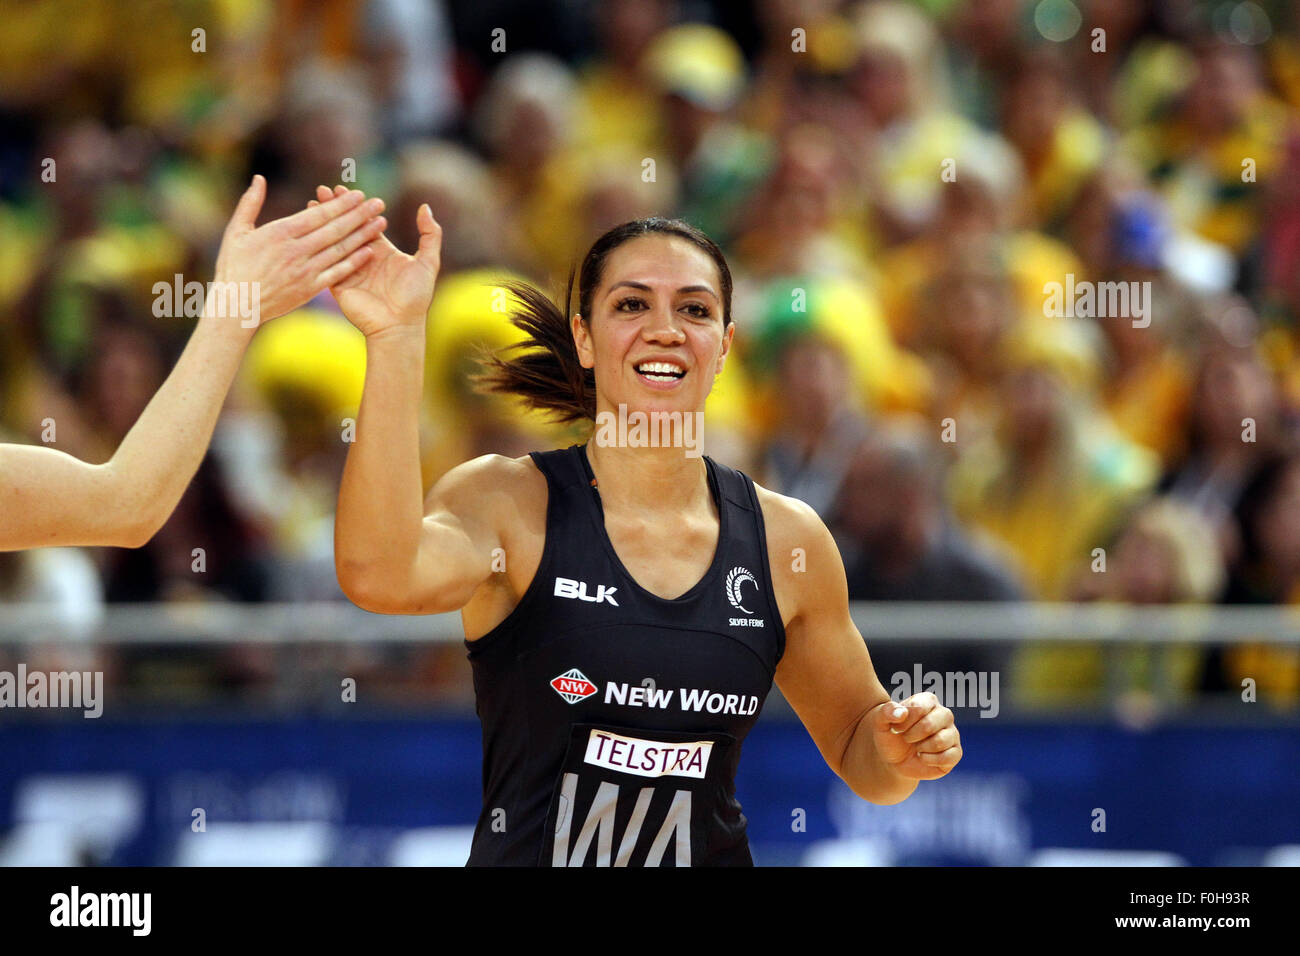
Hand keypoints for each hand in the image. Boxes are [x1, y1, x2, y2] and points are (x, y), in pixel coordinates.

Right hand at [211, 175, 387, 329]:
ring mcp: (304, 271)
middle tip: (379, 202)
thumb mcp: (237, 231)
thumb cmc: (234, 266)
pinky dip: (354, 262)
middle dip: (359, 215)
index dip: (340, 204)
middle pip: (334, 229)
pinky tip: (370, 251)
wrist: (237, 306)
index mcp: (279, 233)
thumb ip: (250, 203)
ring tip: (381, 223)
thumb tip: (259, 178)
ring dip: (362, 235)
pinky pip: (337, 273)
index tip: (358, 194)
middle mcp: (295, 251)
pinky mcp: (310, 289)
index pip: (317, 214)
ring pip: (339, 249)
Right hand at [308, 183, 441, 337]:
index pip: (365, 223)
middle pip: (347, 228)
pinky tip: (308, 230)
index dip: (354, 207)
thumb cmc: (416, 296)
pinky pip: (328, 262)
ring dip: (322, 223)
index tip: (343, 189)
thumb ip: (429, 234)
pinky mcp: (338, 283)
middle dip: (334, 209)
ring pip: (334, 241)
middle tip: (322, 190)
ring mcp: (350, 270)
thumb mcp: (427, 262)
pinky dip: (318, 246)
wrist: (399, 326)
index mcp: (382, 250)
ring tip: (311, 203)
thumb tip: (425, 207)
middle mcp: (364, 257)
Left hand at [871, 692, 961, 780]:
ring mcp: (952, 733)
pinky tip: (923, 757)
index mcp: (928, 701)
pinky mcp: (955, 753)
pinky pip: (948, 757)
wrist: (895, 759)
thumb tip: (902, 713)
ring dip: (921, 748)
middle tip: (906, 738)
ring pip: (940, 741)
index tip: (897, 728)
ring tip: (916, 747)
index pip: (920, 707)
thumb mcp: (880, 722)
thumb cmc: (890, 735)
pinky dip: (929, 760)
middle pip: (930, 724)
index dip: (905, 721)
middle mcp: (944, 714)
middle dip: (912, 735)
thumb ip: (886, 712)